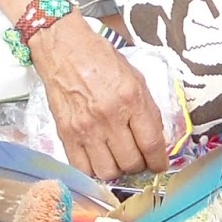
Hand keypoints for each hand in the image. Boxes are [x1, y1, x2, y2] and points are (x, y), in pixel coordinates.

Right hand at [31, 16, 169, 179]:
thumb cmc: (100, 59)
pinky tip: (98, 160)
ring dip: (116, 171)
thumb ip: (147, 110)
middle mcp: (109, 116)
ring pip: (107, 172)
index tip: (158, 165)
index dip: (158, 162)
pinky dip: (93, 170)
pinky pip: (82, 168)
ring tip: (117, 160)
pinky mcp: (66, 134)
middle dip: (138, 166)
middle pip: (130, 162)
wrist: (63, 49)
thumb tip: (155, 140)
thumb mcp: (135, 78)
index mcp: (132, 99)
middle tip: (137, 159)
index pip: (151, 144)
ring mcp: (86, 127)